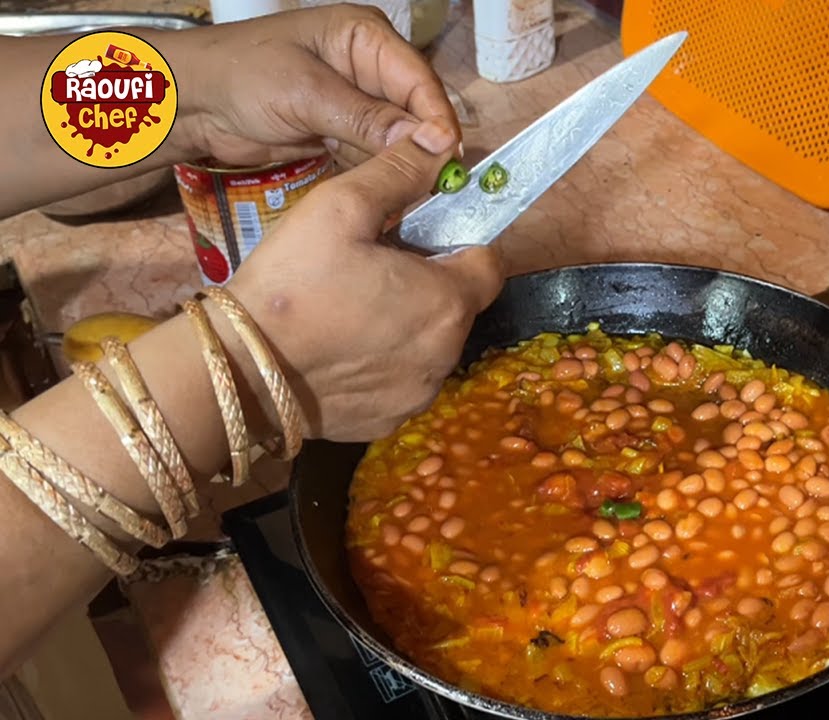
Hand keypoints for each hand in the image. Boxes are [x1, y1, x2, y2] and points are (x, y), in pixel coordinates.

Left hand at [173, 5, 459, 167]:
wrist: (190, 102)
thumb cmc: (242, 76)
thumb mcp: (307, 94)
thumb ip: (368, 119)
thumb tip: (429, 141)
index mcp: (365, 37)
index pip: (419, 79)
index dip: (436, 119)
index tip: (448, 157)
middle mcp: (369, 67)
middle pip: (415, 110)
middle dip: (421, 144)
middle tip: (433, 182)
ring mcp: (356, 101)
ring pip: (398, 138)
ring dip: (398, 163)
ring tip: (406, 191)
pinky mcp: (342, 131)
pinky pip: (374, 154)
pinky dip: (375, 171)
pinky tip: (377, 188)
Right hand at [224, 124, 502, 440]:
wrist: (238, 370)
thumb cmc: (291, 283)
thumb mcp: (340, 207)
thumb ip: (399, 174)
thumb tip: (441, 146)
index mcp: (447, 303)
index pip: (487, 263)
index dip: (457, 240)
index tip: (416, 234)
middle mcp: (446, 356)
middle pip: (457, 304)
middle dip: (427, 281)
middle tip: (371, 266)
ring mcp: (418, 395)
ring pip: (430, 344)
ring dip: (406, 323)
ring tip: (350, 307)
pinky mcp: (388, 421)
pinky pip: (402, 380)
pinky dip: (383, 362)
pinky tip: (340, 347)